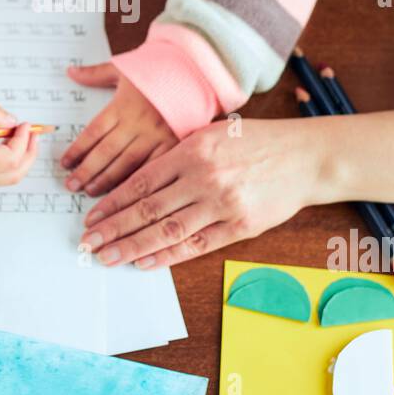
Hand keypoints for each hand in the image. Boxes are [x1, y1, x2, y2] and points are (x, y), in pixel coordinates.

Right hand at [0, 102, 40, 190]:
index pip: (11, 157)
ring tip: (21, 138)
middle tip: (33, 134)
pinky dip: (6, 165)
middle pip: (15, 174)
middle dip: (29, 153)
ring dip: (19, 160)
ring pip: (7, 179)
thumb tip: (11, 121)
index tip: (25, 125)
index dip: (23, 140)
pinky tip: (5, 147)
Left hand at [61, 62, 178, 196]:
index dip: (77, 150)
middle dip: (86, 170)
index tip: (65, 163)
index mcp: (122, 105)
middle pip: (106, 151)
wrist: (195, 71)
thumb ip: (96, 74)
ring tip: (90, 191)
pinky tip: (125, 193)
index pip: (93, 132)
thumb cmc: (158, 69)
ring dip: (107, 180)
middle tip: (71, 185)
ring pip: (127, 163)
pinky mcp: (174, 145)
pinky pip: (153, 167)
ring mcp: (156, 136)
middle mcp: (137, 122)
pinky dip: (138, 181)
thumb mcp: (124, 67)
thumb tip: (71, 72)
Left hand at [79, 117, 328, 268]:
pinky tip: (145, 261)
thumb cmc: (255, 142)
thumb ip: (177, 153)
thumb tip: (139, 179)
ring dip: (133, 246)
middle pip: (147, 209)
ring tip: (108, 257)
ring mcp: (221, 204)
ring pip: (167, 231)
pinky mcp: (239, 225)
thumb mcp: (211, 133)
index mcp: (191, 150)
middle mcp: (203, 177)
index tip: (92, 217)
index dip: (113, 203)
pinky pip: (196, 244)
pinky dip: (168, 255)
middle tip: (89, 243)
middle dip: (113, 228)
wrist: (304, 157)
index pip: (141, 182)